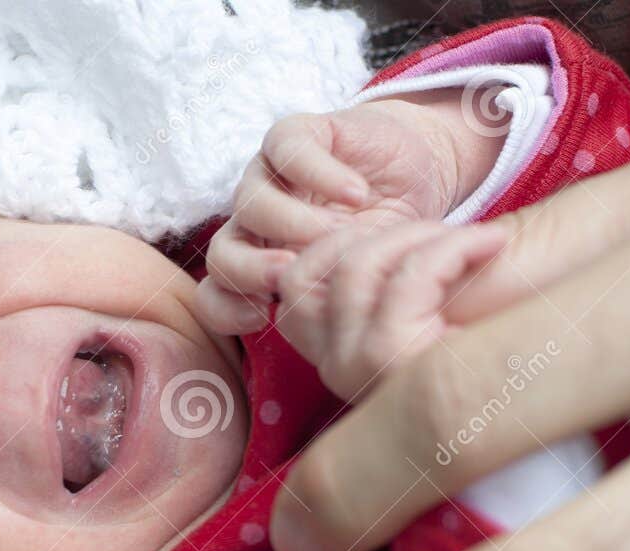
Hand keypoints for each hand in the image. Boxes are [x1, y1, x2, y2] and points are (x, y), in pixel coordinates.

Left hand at [198, 93, 504, 336]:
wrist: (414, 168)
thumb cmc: (383, 234)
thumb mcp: (362, 279)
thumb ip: (334, 304)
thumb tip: (329, 336)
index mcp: (257, 267)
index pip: (214, 296)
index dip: (226, 311)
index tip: (263, 318)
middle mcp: (253, 225)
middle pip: (222, 253)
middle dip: (252, 271)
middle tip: (292, 275)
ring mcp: (268, 177)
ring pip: (250, 203)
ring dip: (293, 224)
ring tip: (343, 232)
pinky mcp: (293, 135)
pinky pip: (286, 150)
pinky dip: (320, 174)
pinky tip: (357, 193)